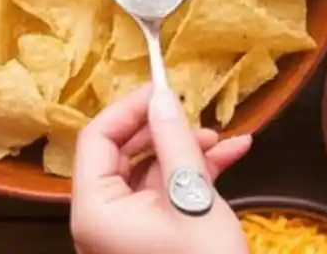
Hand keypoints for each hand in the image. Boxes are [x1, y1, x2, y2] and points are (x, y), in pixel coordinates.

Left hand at [71, 84, 251, 253]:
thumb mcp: (191, 196)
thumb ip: (174, 141)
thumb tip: (161, 98)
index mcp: (95, 210)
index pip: (96, 139)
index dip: (129, 109)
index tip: (163, 88)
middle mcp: (101, 221)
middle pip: (122, 154)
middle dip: (163, 129)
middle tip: (194, 113)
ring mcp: (125, 232)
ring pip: (148, 173)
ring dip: (185, 150)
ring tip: (221, 139)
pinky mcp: (151, 240)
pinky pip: (165, 195)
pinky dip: (194, 174)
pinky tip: (231, 154)